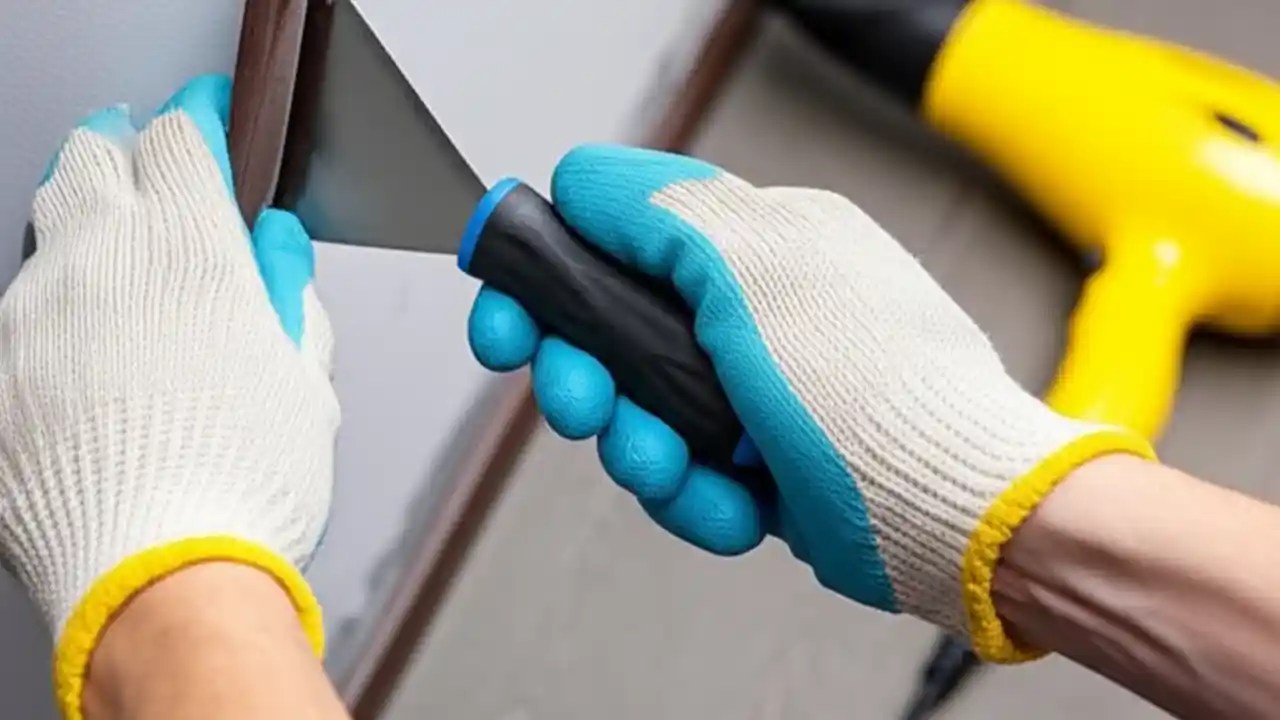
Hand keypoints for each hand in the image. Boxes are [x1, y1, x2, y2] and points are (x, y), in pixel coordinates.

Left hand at [0, 75, 338, 717]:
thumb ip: (288, 293)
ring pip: (46, 225)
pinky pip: (21, 305)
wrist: (160, 575)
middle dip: (123, 145)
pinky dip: (56, 299)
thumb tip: (276, 248)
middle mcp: (99, 262)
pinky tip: (88, 337)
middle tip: (149, 162)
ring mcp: (34, 313)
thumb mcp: (305, 376)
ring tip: (118, 248)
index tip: (206, 116)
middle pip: (91, 155)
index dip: (196, 116)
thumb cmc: (243, 484)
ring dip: (83, 218)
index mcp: (190, 250)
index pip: (178, 135)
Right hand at [467, 145, 1151, 661]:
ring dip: (644, 450)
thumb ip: (659, 214)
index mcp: (757, 245)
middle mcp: (754, 311)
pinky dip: (695, 498)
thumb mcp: (756, 270)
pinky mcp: (760, 462)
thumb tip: (586, 181)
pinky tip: (733, 500)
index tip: (507, 322)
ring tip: (682, 463)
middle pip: (615, 337)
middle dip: (587, 378)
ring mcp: (757, 390)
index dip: (548, 281)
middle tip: (585, 402)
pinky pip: (683, 477)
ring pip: (640, 416)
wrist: (950, 511)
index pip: (617, 240)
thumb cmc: (877, 390)